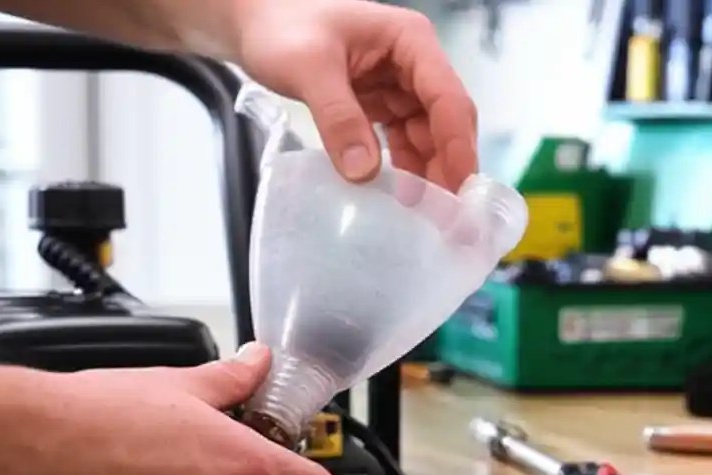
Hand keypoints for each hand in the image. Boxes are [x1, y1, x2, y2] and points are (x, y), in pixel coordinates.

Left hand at [235, 0, 477, 191]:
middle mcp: (413, 63)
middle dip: (448, 164)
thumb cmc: (281, 27)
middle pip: (445, 120)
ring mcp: (398, 85)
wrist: (254, 21)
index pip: (447, 96)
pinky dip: (403, 167)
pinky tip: (399, 195)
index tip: (457, 187)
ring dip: (427, 171)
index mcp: (410, 41)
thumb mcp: (308, 67)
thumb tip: (365, 172)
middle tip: (445, 215)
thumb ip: (338, 116)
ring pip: (427, 135)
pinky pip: (401, 140)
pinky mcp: (380, 104)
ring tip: (424, 214)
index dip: (457, 144)